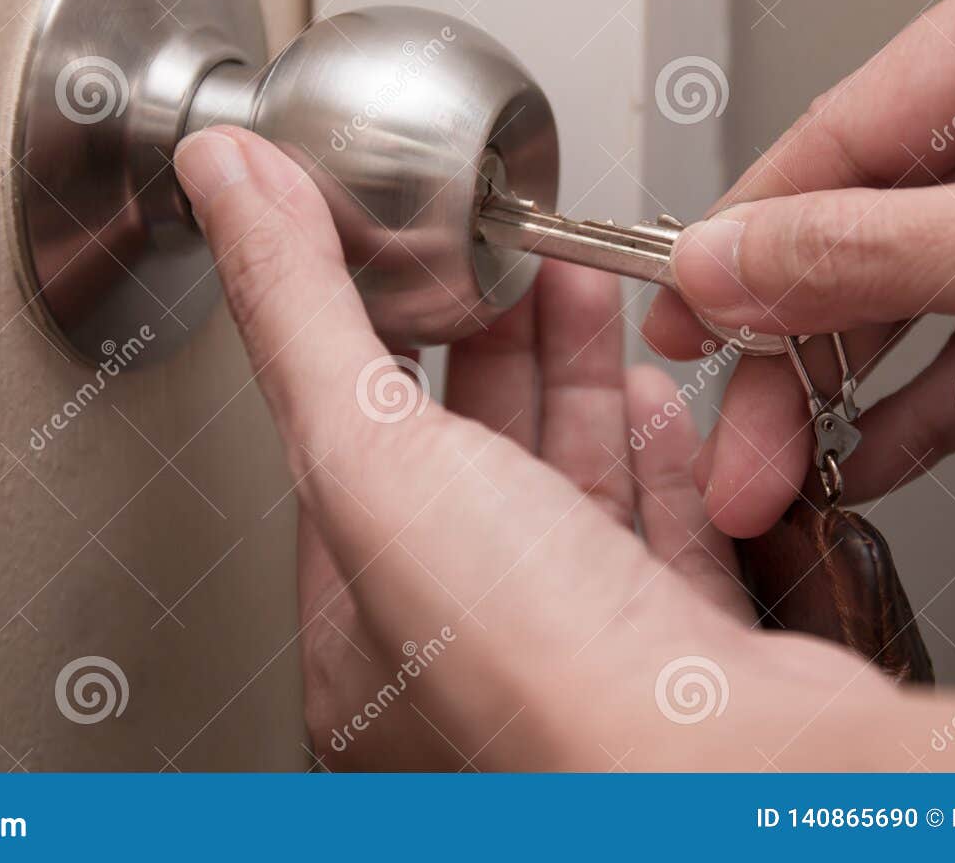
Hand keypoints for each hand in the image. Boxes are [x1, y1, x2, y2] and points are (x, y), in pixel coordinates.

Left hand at [173, 126, 889, 770]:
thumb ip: (299, 310)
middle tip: (504, 247)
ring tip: (579, 283)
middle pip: (471, 461)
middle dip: (489, 340)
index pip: (348, 459)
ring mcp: (585, 654)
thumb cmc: (533, 666)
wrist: (731, 772)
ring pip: (571, 489)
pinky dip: (658, 456)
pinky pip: (664, 538)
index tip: (394, 259)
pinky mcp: (686, 651)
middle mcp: (472, 658)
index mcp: (365, 635)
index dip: (371, 344)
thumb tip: (223, 182)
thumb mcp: (370, 452)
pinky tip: (658, 397)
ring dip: (575, 378)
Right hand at [645, 0, 954, 537]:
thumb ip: (863, 258)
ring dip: (850, 383)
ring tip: (785, 463)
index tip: (678, 313)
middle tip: (737, 432)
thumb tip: (722, 264)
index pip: (844, 129)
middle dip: (798, 342)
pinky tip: (868, 452)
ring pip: (917, 281)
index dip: (747, 237)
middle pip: (870, 216)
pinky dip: (928, 393)